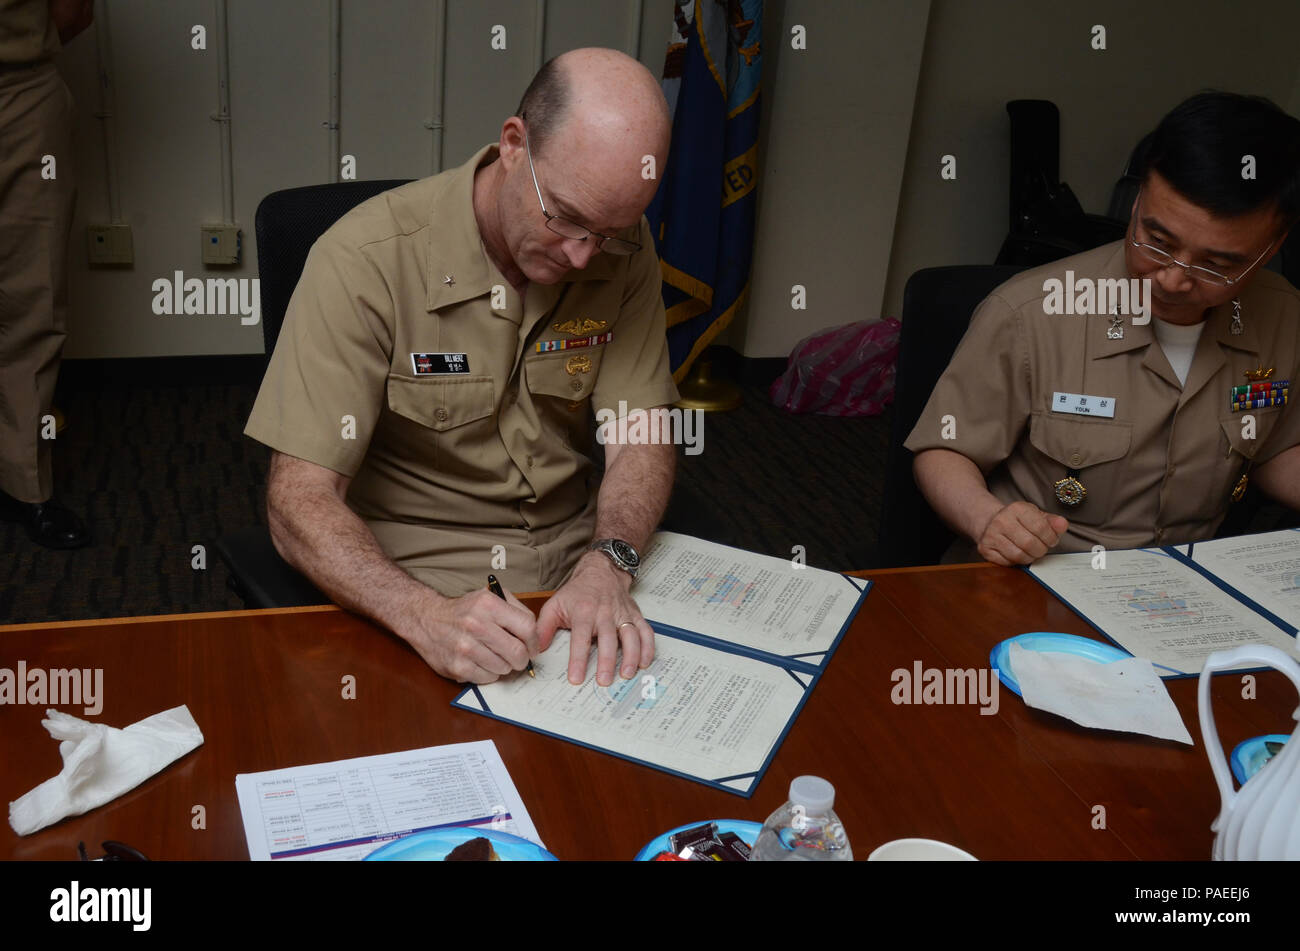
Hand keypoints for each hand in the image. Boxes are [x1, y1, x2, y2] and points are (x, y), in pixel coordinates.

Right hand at [399, 585, 537, 683]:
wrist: (426, 619)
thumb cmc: (463, 610)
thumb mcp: (489, 597)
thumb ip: (516, 609)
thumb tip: (536, 634)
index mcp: (488, 605)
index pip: (527, 627)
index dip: (534, 641)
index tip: (532, 647)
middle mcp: (476, 625)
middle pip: (518, 652)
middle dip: (522, 658)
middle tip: (518, 657)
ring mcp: (465, 648)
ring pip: (504, 668)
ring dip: (505, 666)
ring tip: (495, 656)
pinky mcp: (458, 667)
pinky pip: (488, 678)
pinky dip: (489, 673)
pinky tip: (482, 663)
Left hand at [537, 552, 653, 685]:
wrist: (600, 571)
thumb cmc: (578, 592)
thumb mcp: (555, 605)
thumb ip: (544, 628)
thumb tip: (537, 650)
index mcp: (584, 611)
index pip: (581, 638)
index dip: (578, 659)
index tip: (576, 678)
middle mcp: (605, 613)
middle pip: (608, 639)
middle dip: (607, 662)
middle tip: (604, 681)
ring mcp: (623, 614)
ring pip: (631, 636)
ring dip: (631, 656)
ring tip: (627, 674)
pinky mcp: (635, 615)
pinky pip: (646, 632)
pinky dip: (648, 648)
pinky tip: (645, 662)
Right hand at [977, 502, 1068, 565]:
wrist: (989, 521)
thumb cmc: (1017, 520)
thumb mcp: (1035, 515)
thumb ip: (1051, 521)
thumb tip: (1063, 525)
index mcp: (1017, 509)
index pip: (1041, 527)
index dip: (1051, 538)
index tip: (1051, 540)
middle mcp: (1001, 520)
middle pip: (1030, 544)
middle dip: (1040, 550)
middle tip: (1041, 548)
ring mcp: (991, 535)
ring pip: (1018, 555)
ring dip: (1029, 558)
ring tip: (1030, 552)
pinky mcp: (985, 548)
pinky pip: (1007, 562)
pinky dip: (1016, 562)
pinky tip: (1017, 554)